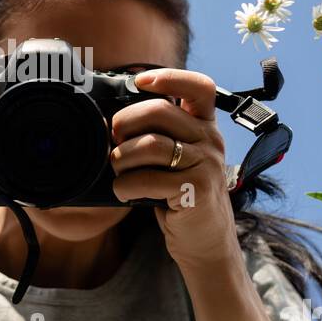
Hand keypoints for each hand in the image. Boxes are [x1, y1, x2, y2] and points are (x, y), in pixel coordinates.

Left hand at [108, 68, 241, 272]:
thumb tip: (111, 123)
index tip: (139, 81)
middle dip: (125, 123)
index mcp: (205, 127)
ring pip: (149, 144)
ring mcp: (207, 165)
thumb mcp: (176, 160)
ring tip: (118, 171)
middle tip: (114, 140)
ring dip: (121, 158)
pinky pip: (147, 179)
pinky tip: (125, 192)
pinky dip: (125, 186)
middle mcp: (211, 140)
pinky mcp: (196, 190)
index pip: (199, 87)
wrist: (205, 243)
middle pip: (159, 111)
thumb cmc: (180, 196)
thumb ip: (158, 136)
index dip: (169, 77)